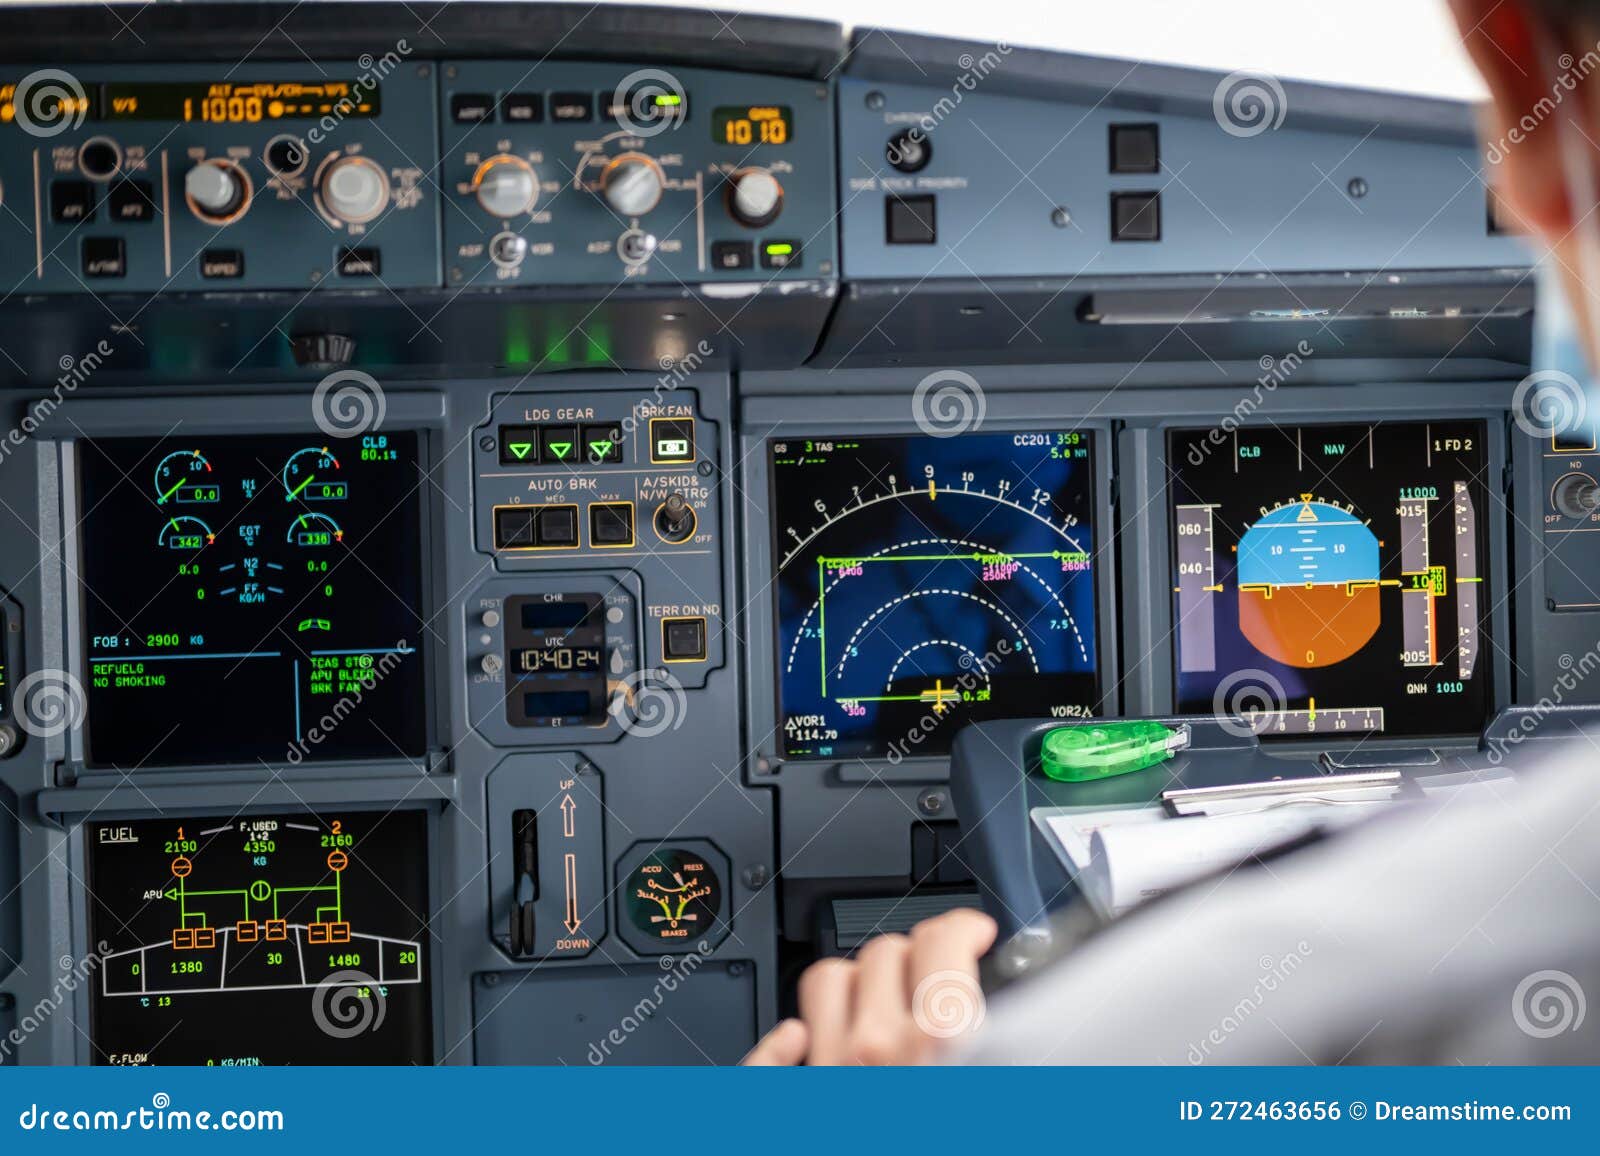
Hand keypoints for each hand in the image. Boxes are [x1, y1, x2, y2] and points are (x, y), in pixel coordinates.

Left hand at [742, 907, 996, 1064]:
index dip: (962, 928)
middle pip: (887, 951)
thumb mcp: (1009, 1079)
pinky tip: (801, 1042)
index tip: (969, 932)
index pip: (943, 940)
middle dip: (914, 960)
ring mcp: (826, 1072)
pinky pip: (772, 1049)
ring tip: (879, 1012)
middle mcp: (876, 1049)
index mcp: (943, 1042)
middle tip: (934, 985)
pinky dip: (786, 1043)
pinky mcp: (789, 1101)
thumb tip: (1008, 1002)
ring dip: (855, 988)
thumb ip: (1000, 1034)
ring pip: (829, 979)